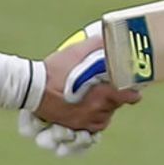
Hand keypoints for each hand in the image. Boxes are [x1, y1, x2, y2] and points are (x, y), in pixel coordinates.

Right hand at [19, 25, 137, 156]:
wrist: (30, 89)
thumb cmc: (53, 71)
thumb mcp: (75, 52)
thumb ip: (95, 45)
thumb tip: (108, 37)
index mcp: (101, 96)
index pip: (129, 96)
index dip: (133, 91)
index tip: (134, 86)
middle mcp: (96, 112)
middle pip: (116, 105)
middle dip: (114, 95)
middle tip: (108, 83)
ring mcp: (86, 123)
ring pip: (105, 116)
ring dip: (104, 106)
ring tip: (94, 93)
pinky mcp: (75, 127)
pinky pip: (93, 125)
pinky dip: (93, 116)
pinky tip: (87, 105)